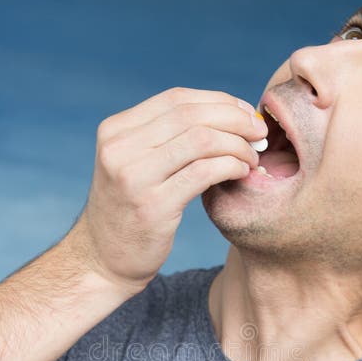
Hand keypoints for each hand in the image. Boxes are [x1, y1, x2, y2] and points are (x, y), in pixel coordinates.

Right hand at [66, 87, 266, 289]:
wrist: (102, 261)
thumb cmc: (129, 212)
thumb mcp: (133, 164)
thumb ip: (163, 138)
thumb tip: (224, 112)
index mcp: (115, 130)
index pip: (177, 99)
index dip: (219, 102)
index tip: (245, 113)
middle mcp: (120, 148)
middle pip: (191, 115)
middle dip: (235, 119)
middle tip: (259, 132)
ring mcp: (134, 177)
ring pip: (202, 140)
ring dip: (237, 145)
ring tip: (252, 157)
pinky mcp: (153, 206)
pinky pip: (204, 172)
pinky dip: (231, 167)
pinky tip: (242, 173)